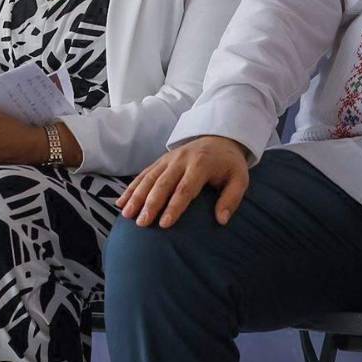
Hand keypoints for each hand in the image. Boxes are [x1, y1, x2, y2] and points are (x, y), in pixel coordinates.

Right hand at [116, 135, 249, 228]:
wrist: (219, 138)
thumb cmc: (229, 164)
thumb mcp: (240, 179)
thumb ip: (231, 199)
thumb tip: (221, 220)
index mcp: (201, 165)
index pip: (185, 188)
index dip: (174, 207)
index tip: (164, 224)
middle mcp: (181, 160)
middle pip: (162, 183)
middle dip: (150, 203)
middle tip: (141, 223)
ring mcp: (168, 159)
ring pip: (149, 178)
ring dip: (136, 196)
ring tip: (127, 214)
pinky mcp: (161, 160)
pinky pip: (144, 173)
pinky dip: (131, 187)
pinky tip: (121, 202)